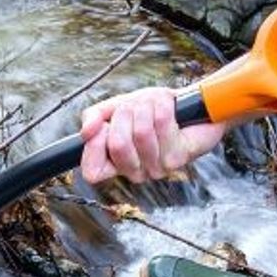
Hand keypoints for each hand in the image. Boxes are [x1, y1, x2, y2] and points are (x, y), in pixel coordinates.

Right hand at [79, 86, 227, 183]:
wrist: (191, 105)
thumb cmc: (152, 109)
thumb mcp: (117, 106)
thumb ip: (94, 116)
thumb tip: (85, 132)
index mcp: (115, 163)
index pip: (92, 172)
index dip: (93, 146)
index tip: (103, 125)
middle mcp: (135, 172)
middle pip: (117, 144)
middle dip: (124, 114)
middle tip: (134, 107)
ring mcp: (157, 168)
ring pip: (141, 132)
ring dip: (145, 107)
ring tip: (152, 105)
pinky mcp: (178, 157)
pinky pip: (161, 123)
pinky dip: (162, 104)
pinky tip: (169, 106)